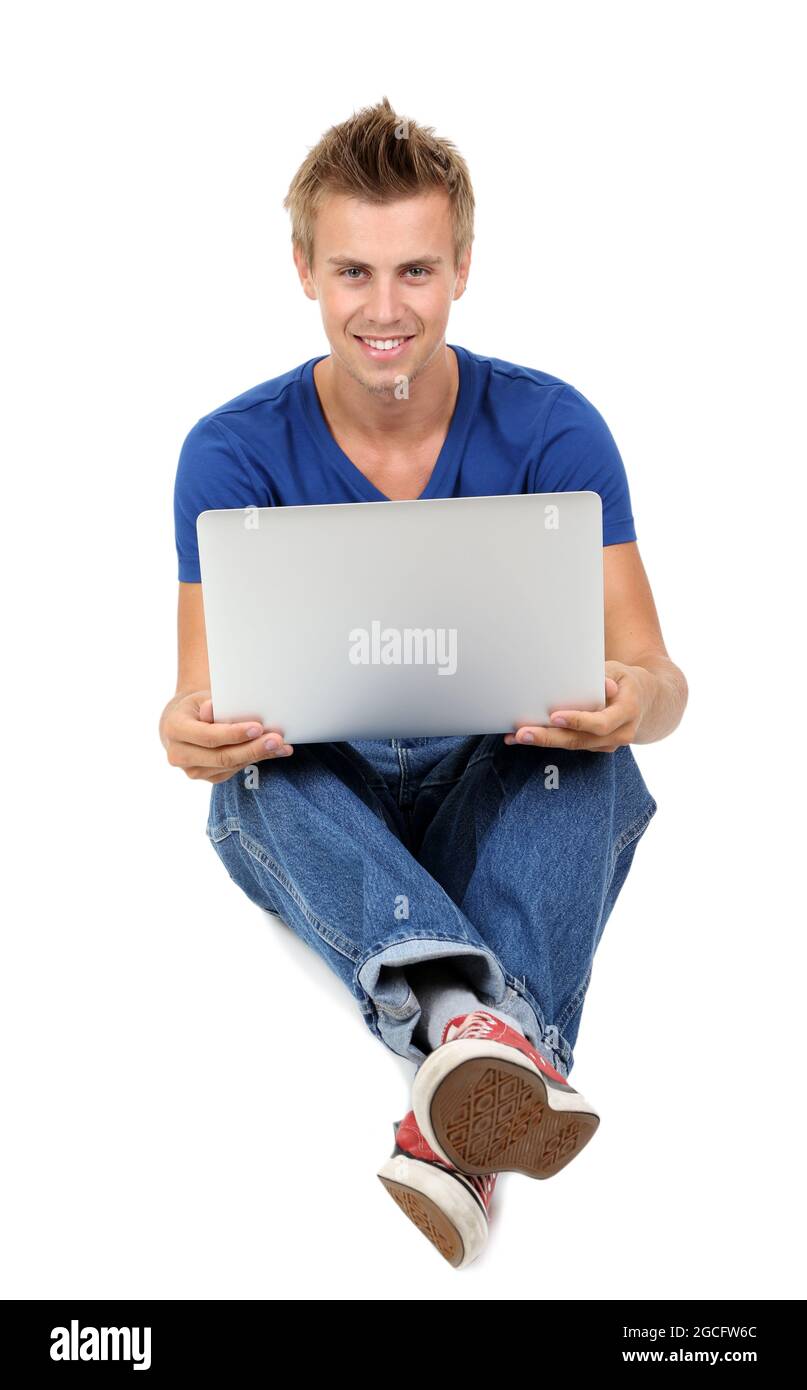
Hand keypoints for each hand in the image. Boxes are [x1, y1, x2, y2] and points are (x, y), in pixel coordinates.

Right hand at [159, 690, 293, 782]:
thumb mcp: (200, 698)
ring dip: (259, 755)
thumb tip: (222, 712)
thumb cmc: (196, 706)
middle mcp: (180, 755)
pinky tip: (275, 752)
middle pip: (222, 757)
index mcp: (174, 730)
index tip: (258, 728)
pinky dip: (256, 760)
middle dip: (253, 749)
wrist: (181, 724)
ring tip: (282, 745)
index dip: (234, 734)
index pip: (208, 736)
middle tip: (277, 739)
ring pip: (231, 766)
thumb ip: (212, 706)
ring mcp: (193, 771)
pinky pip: (235, 770)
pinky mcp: (209, 778)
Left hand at [503, 661, 648, 752]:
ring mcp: (609, 744)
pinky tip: (523, 737)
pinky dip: (548, 741)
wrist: (648, 702)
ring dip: (543, 741)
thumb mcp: (619, 671)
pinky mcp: (597, 747)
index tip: (554, 717)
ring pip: (573, 746)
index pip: (601, 722)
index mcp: (628, 711)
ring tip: (514, 736)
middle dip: (549, 738)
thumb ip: (606, 677)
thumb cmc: (626, 681)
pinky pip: (572, 746)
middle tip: (522, 734)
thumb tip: (601, 685)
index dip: (578, 721)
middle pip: (581, 740)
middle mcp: (621, 733)